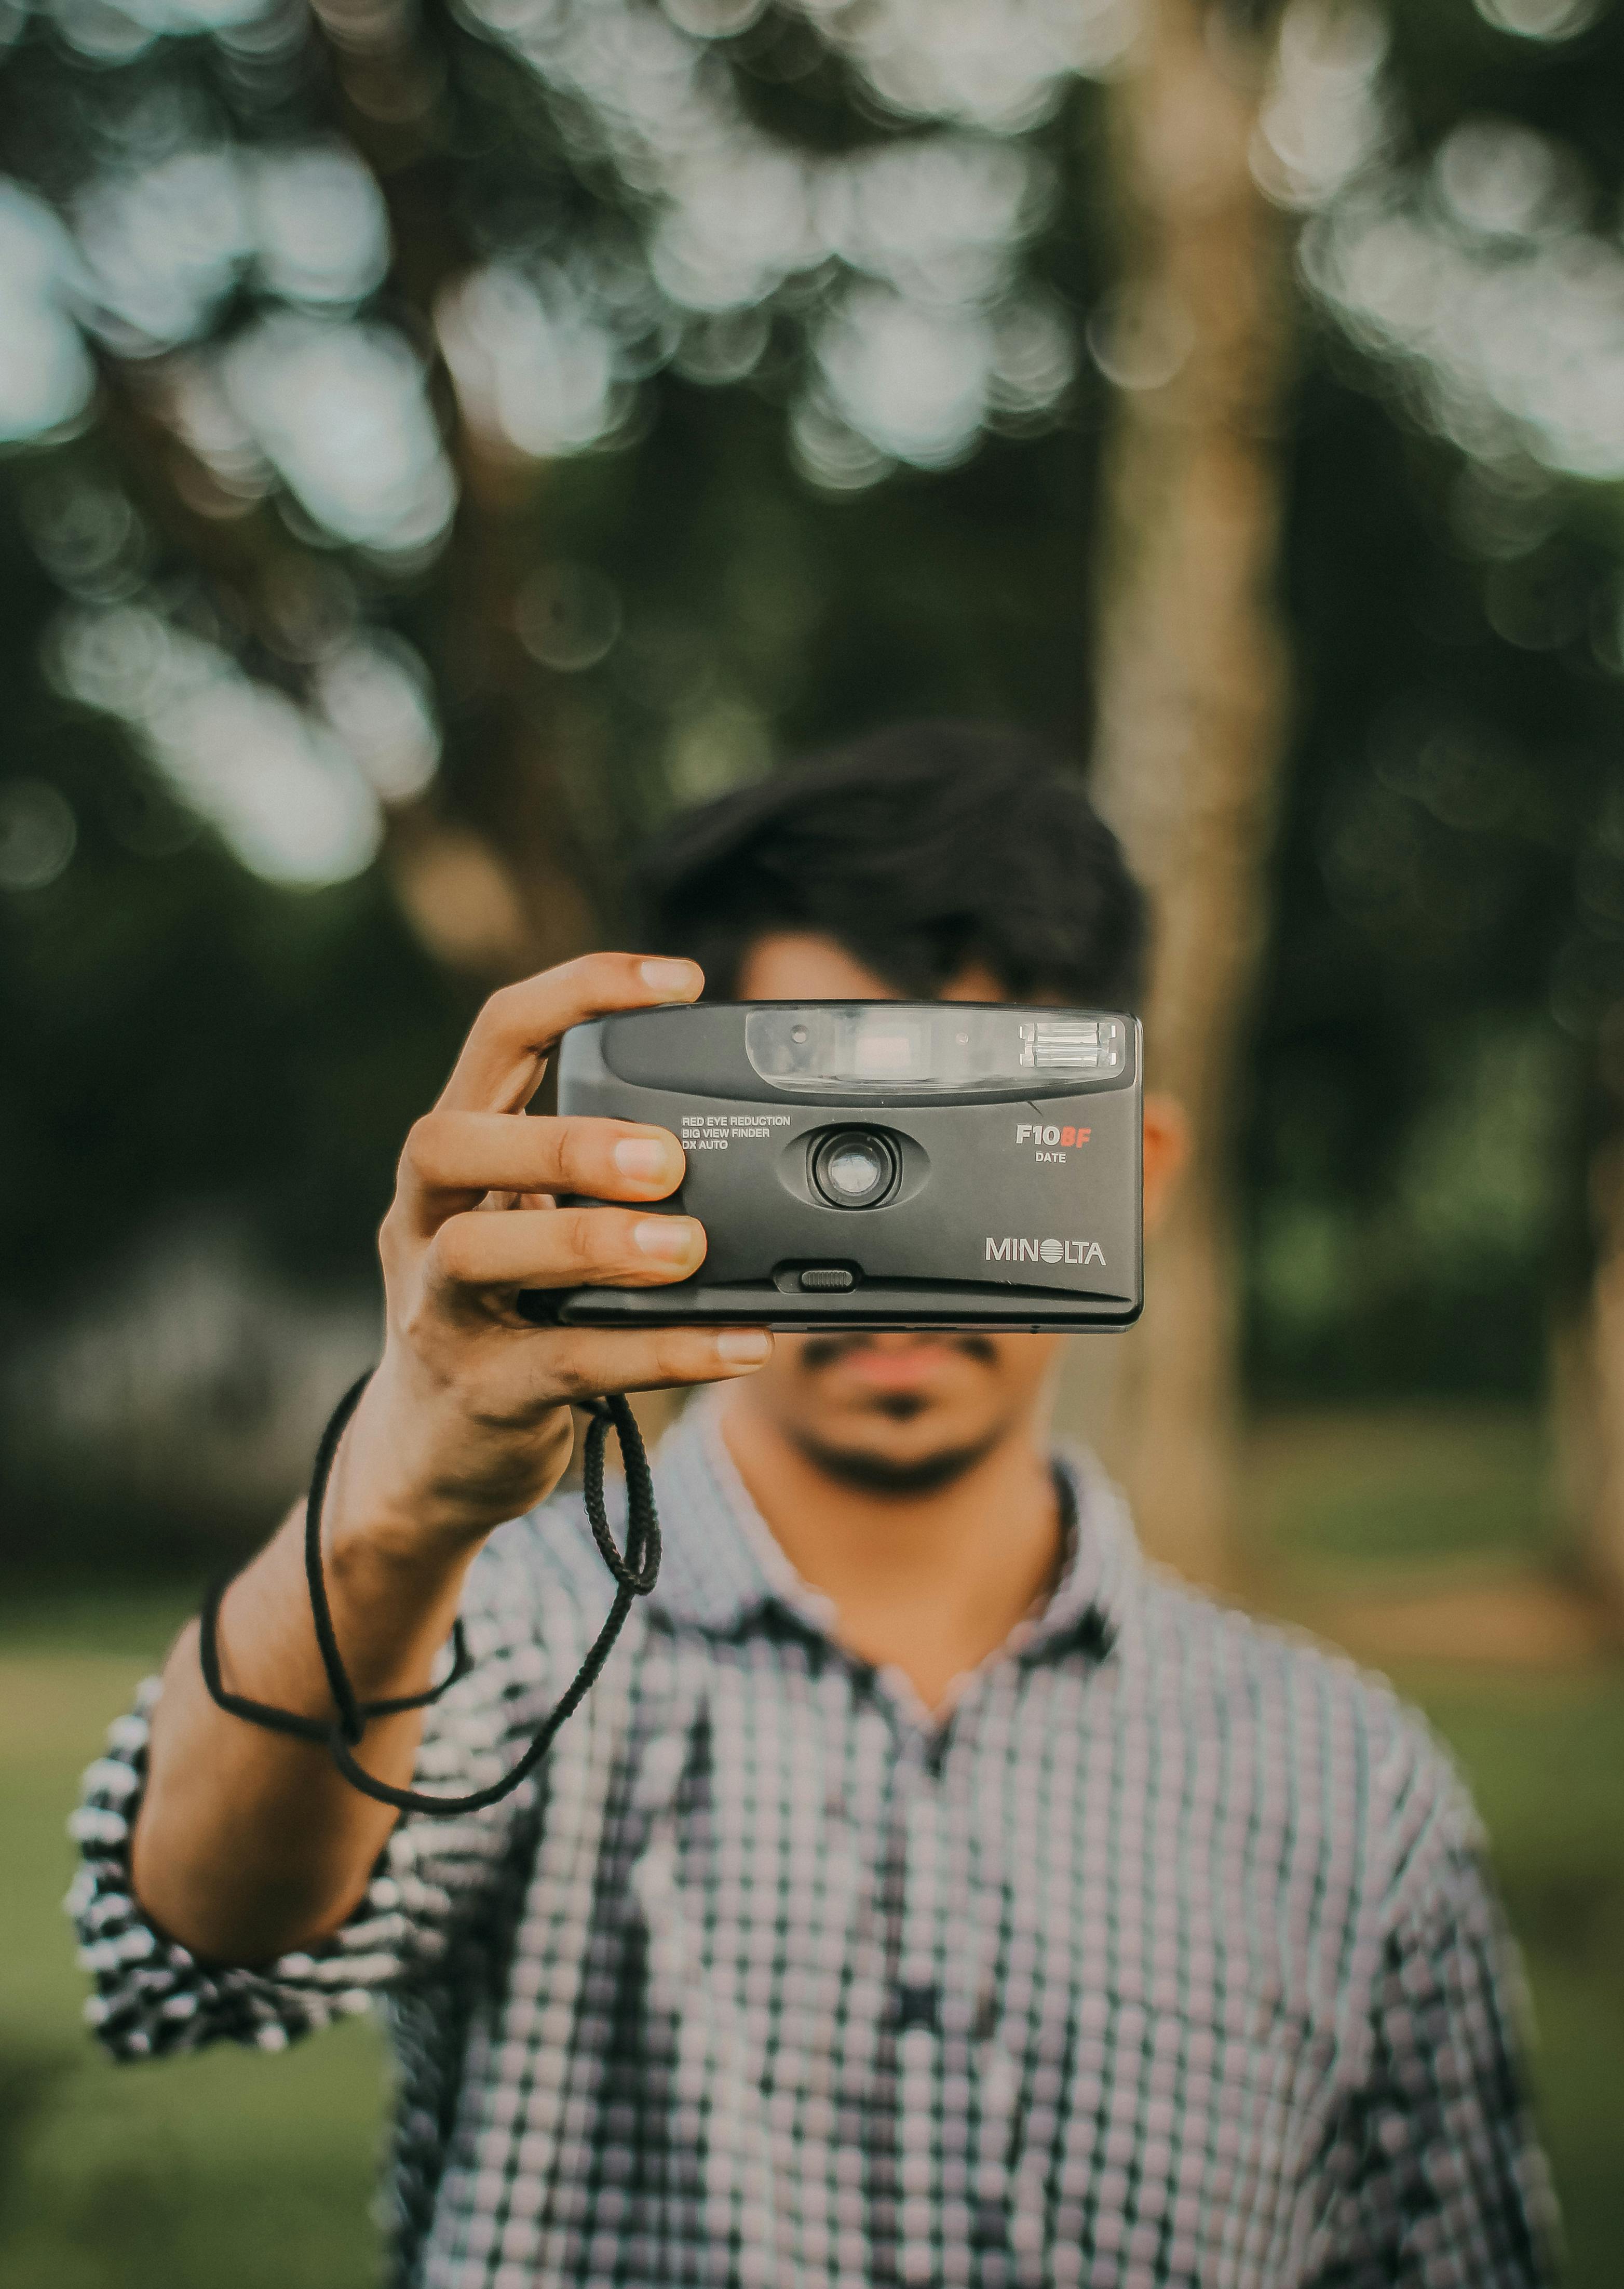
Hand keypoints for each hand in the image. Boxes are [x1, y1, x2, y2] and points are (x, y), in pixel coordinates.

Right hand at [327, 953, 770, 1562]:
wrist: (427, 1461)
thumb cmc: (506, 1317)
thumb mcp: (534, 1224)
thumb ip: (602, 1175)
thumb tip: (748, 1139)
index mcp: (457, 1156)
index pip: (498, 1036)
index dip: (580, 991)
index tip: (680, 980)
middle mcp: (431, 1218)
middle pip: (452, 1140)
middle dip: (561, 1138)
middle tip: (666, 1157)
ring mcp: (441, 1308)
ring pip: (484, 1251)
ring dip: (590, 1241)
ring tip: (683, 1245)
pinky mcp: (482, 1392)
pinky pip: (567, 1364)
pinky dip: (661, 1350)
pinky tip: (740, 1342)